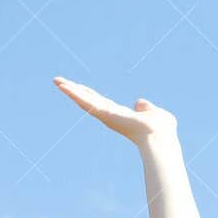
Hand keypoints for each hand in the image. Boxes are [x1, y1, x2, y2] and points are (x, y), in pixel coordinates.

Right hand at [52, 77, 177, 145]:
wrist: (159, 137)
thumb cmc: (161, 129)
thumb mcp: (154, 113)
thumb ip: (146, 108)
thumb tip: (139, 103)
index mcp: (121, 115)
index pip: (102, 103)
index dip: (91, 95)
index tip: (79, 88)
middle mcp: (110, 116)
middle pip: (89, 100)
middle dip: (75, 91)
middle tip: (59, 81)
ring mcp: (106, 115)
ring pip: (84, 100)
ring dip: (70, 90)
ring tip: (56, 80)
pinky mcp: (103, 113)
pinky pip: (86, 101)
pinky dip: (74, 93)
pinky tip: (63, 85)